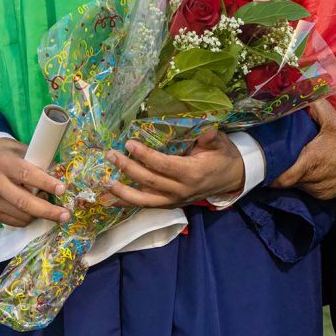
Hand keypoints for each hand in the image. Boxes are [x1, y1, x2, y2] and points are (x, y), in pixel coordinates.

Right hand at [0, 137, 68, 226]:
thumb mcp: (23, 151)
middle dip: (47, 210)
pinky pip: (16, 222)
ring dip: (40, 215)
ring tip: (49, 206)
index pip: (26, 174)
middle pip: (23, 201)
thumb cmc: (10, 155)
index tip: (62, 190)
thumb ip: (40, 164)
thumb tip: (63, 178)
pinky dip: (30, 219)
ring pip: (21, 215)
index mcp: (3, 162)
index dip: (45, 183)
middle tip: (65, 215)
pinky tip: (35, 211)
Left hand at [105, 129, 244, 208]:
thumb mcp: (220, 144)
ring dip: (122, 192)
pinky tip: (110, 197)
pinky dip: (127, 202)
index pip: (163, 165)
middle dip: (128, 169)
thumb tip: (206, 130)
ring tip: (105, 181)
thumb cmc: (222, 157)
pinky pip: (145, 205)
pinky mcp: (168, 205)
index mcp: (192, 173)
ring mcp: (174, 201)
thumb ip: (211, 138)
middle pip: (149, 182)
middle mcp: (181, 190)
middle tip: (111, 155)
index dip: (145, 156)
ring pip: (144, 200)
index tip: (129, 143)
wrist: (230, 179)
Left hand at [273, 101, 335, 199]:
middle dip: (280, 168)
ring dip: (293, 173)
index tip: (262, 162)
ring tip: (292, 159)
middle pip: (285, 180)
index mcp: (309, 162)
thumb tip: (299, 94)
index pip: (280, 178)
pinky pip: (307, 188)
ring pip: (296, 184)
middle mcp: (311, 180)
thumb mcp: (333, 119)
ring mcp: (318, 190)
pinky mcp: (325, 195)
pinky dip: (305, 179)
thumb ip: (314, 106)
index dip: (269, 172)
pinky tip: (309, 167)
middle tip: (275, 155)